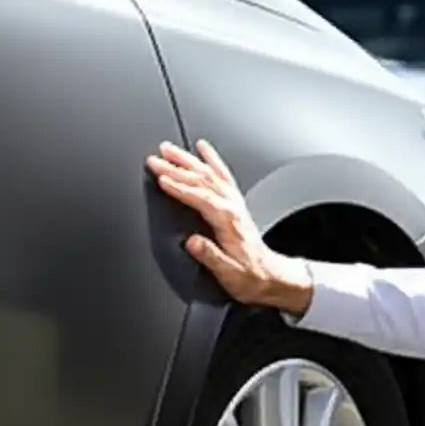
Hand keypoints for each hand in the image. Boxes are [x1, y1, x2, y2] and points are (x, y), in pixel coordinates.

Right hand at [146, 140, 312, 312]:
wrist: (270, 277)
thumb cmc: (249, 275)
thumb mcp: (227, 273)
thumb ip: (210, 256)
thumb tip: (193, 242)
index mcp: (228, 221)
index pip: (200, 198)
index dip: (179, 187)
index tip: (161, 179)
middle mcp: (232, 207)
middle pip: (202, 180)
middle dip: (176, 168)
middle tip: (155, 159)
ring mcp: (235, 203)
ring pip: (209, 173)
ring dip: (188, 160)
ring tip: (168, 148)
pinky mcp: (235, 203)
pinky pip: (222, 173)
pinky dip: (212, 159)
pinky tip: (203, 149)